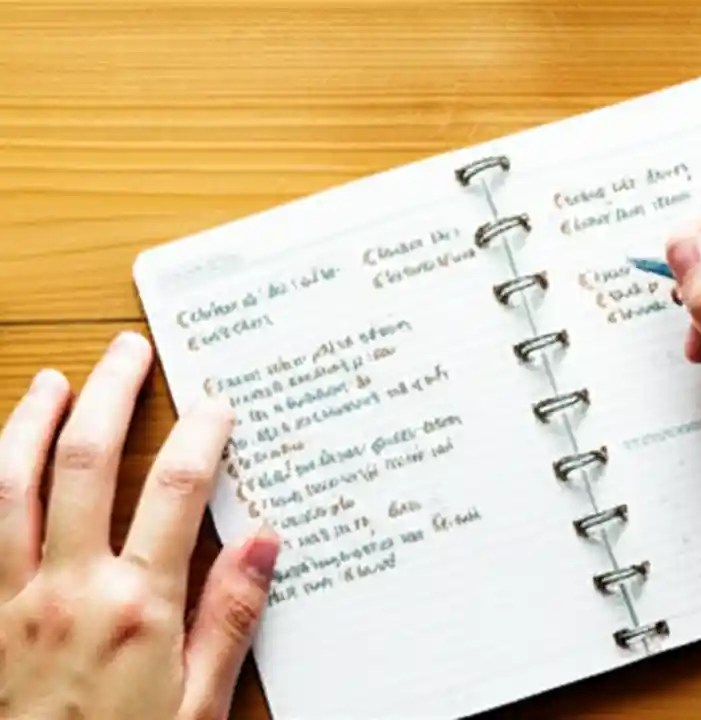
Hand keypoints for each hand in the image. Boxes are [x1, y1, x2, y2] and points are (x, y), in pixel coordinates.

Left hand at [0, 332, 277, 719]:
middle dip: (111, 395)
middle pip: (86, 464)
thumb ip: (229, 618)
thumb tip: (266, 543)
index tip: (214, 405)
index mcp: (139, 608)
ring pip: (11, 486)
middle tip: (130, 351)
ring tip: (53, 382)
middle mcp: (71, 589)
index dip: (201, 436)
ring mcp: (12, 599)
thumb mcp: (198, 703)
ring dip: (31, 423)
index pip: (177, 493)